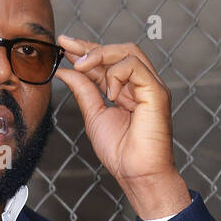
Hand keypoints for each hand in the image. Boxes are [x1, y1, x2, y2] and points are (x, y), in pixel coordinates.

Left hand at [54, 35, 191, 219]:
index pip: (106, 62)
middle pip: (117, 50)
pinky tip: (109, 93)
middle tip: (65, 46)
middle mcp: (141, 84)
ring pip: (128, 51)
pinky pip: (135, 66)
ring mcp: (151, 86)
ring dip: (100, 55)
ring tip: (81, 67)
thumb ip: (83, 90)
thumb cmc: (121, 153)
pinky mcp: (157, 92)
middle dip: (89, 46)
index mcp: (127, 90)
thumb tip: (65, 71)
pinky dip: (117, 74)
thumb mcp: (94, 115)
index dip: (85, 51)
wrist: (136, 174)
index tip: (63, 46)